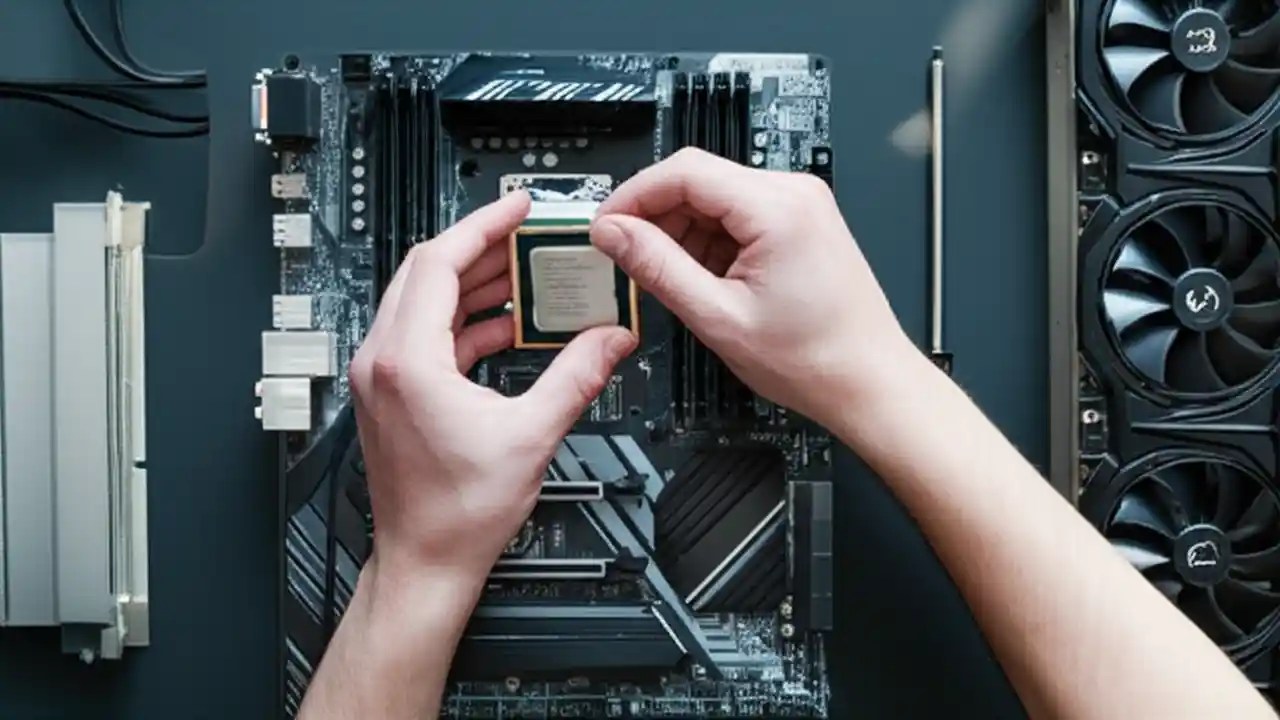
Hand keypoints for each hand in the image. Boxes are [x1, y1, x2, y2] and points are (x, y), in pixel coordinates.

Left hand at [348, 192, 636, 593]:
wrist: (424, 562)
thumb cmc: (457, 514)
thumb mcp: (532, 435)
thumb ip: (577, 376)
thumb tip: (610, 338)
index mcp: (407, 360)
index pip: (438, 262)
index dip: (482, 225)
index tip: (515, 208)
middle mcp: (382, 361)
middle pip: (426, 273)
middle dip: (480, 249)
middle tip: (526, 237)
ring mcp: (381, 378)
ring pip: (422, 302)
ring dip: (473, 285)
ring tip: (523, 276)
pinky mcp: (390, 394)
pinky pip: (424, 335)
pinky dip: (464, 323)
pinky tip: (505, 326)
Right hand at [590, 148, 916, 428]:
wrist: (867, 381)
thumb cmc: (813, 358)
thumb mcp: (717, 317)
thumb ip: (657, 268)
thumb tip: (613, 234)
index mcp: (777, 208)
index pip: (683, 170)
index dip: (633, 196)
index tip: (605, 227)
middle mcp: (793, 193)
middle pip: (697, 179)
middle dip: (655, 217)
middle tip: (627, 260)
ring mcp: (799, 206)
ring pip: (713, 198)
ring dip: (681, 233)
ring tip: (673, 283)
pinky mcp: (798, 223)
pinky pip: (736, 216)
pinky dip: (708, 243)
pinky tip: (702, 281)